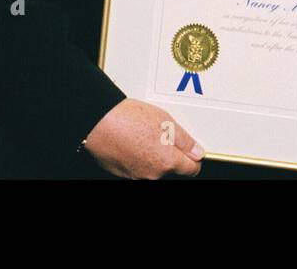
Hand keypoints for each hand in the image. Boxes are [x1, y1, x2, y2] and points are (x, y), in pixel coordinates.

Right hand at [81, 98, 203, 178]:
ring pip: (154, 168)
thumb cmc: (128, 120)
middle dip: (170, 154)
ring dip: (153, 156)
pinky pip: (137, 168)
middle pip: (171, 169)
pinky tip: (132, 141)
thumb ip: (185, 141)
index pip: (192, 169)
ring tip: (143, 134)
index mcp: (167, 163)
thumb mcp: (166, 122)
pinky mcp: (122, 174)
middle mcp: (153, 175)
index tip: (191, 150)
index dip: (192, 157)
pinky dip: (138, 157)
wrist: (98, 123)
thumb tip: (197, 152)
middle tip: (161, 134)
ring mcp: (136, 176)